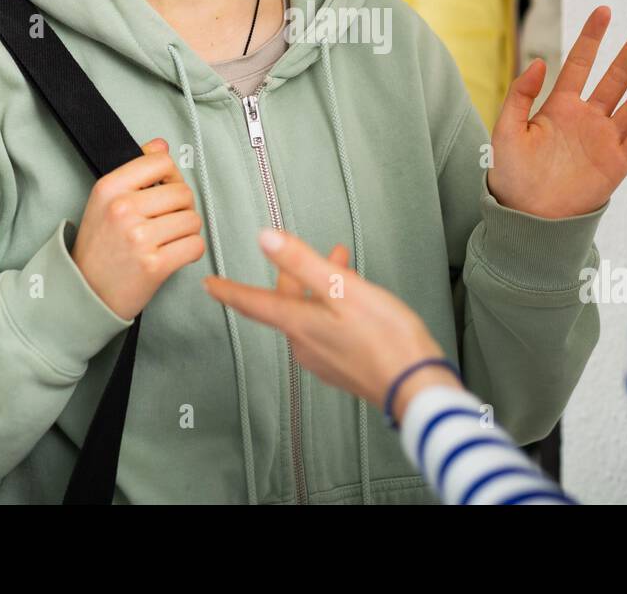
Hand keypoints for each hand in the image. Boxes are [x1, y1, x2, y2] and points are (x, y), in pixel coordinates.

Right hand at [71, 137, 205, 320]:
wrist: (85, 292)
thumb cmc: (98, 247)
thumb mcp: (104, 201)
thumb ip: (134, 171)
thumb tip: (160, 144)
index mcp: (109, 188)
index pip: (161, 161)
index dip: (171, 176)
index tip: (165, 189)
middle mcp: (123, 209)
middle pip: (183, 193)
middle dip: (182, 208)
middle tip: (166, 222)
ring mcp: (139, 238)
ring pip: (192, 220)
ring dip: (186, 231)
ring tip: (166, 240)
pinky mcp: (154, 265)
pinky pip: (195, 246)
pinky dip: (189, 251)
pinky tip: (172, 254)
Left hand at [202, 228, 462, 422]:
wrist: (416, 388)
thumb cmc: (386, 337)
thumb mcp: (343, 289)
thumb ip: (302, 262)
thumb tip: (265, 238)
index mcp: (299, 324)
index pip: (253, 303)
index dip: (229, 290)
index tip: (209, 285)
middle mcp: (304, 345)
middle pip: (286, 305)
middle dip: (296, 276)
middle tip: (311, 253)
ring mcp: (324, 359)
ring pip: (309, 315)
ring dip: (321, 289)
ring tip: (344, 267)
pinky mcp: (344, 367)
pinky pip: (327, 331)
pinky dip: (334, 309)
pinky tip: (356, 303)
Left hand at [487, 6, 626, 218]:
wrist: (529, 218)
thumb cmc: (512, 176)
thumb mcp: (506, 131)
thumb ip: (520, 96)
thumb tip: (538, 61)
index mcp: (560, 107)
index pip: (581, 63)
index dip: (592, 37)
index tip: (605, 11)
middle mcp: (588, 118)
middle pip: (617, 76)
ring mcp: (606, 139)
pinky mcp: (619, 163)